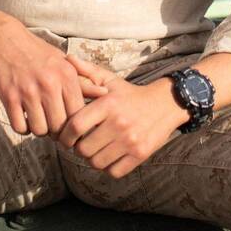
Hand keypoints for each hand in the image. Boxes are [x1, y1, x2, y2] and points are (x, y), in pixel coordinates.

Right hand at [0, 19, 108, 136]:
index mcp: (66, 76)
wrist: (6, 40)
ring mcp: (28, 91)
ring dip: (40, 129)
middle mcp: (50, 84)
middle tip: (54, 127)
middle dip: (58, 131)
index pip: (78, 113)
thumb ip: (84, 81)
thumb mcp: (64, 63)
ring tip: (39, 121)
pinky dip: (22, 128)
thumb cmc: (39, 52)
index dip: (76, 125)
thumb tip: (105, 94)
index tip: (71, 126)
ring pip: (40, 129)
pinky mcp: (9, 97)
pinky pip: (19, 126)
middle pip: (60, 126)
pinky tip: (25, 119)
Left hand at [58, 55, 187, 178]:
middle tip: (80, 144)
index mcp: (108, 104)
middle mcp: (119, 123)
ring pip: (96, 162)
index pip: (75, 126)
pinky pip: (114, 171)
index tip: (65, 137)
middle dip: (77, 149)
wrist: (166, 104)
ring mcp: (131, 140)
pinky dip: (108, 168)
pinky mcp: (140, 154)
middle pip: (83, 149)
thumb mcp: (111, 80)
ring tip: (95, 150)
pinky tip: (109, 157)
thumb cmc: (131, 94)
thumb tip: (67, 59)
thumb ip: (87, 71)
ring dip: (92, 159)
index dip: (64, 135)